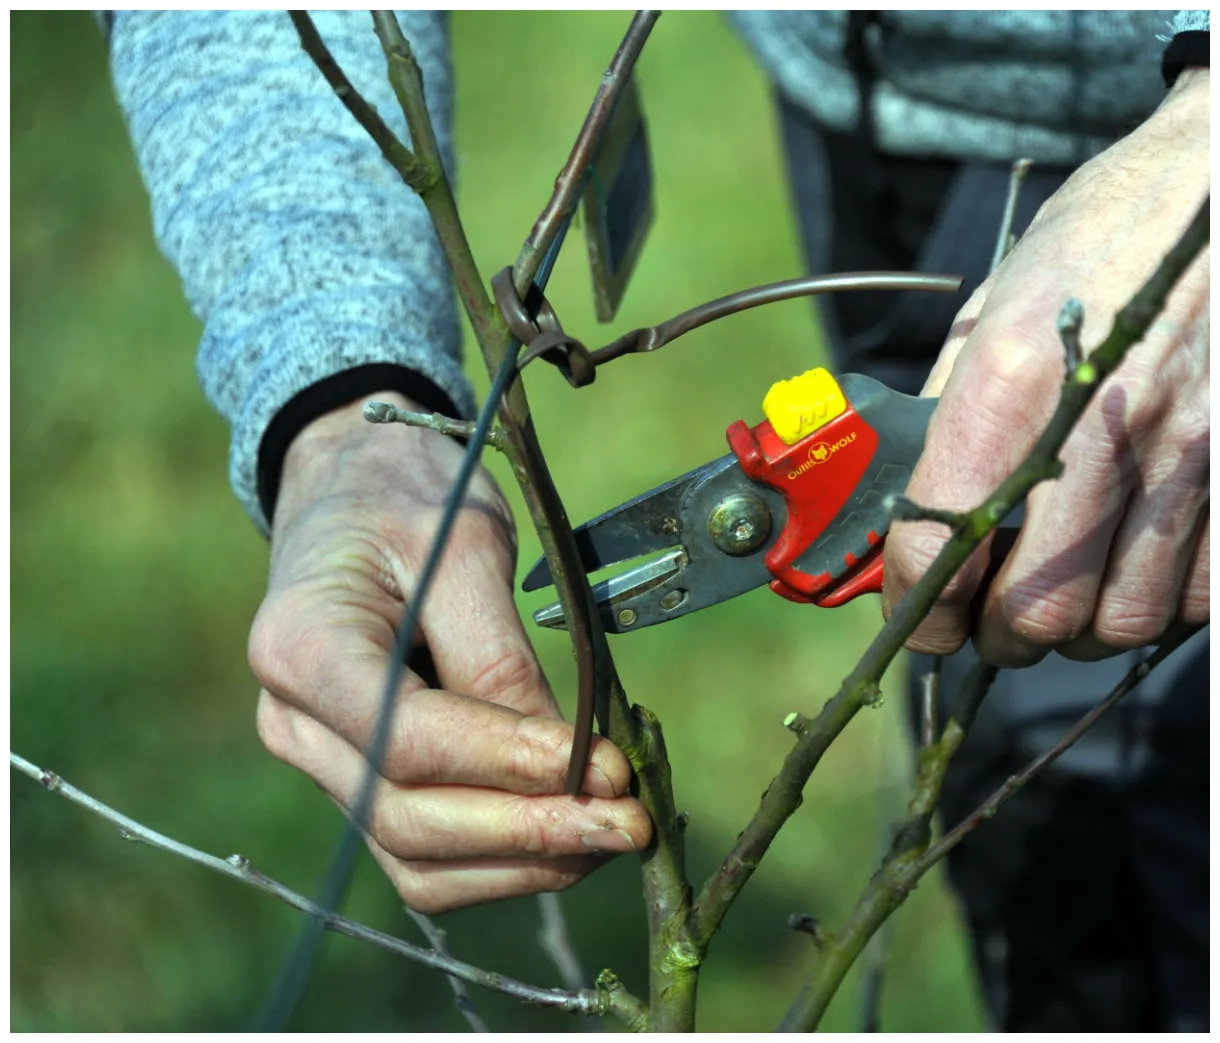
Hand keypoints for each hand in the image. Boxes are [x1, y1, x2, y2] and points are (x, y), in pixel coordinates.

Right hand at [248, 391, 652, 912]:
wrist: (355, 488)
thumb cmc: (407, 499)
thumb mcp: (463, 545)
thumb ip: (500, 655)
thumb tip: (567, 760)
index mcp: (299, 645)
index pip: (406, 738)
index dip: (509, 763)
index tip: (605, 768)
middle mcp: (293, 721)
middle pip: (405, 817)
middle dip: (528, 832)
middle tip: (629, 821)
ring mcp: (320, 761)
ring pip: (414, 860)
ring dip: (521, 862)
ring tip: (611, 831)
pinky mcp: (359, 781)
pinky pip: (423, 855)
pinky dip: (501, 860)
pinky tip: (568, 835)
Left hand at [884, 70, 1209, 667]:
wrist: (1217, 182)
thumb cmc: (1098, 243)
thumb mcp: (992, 310)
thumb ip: (949, 416)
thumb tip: (910, 509)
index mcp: (1012, 378)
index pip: (941, 540)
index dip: (918, 607)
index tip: (920, 619)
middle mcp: (1104, 425)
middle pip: (1035, 610)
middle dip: (994, 636)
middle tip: (986, 621)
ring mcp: (1192, 451)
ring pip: (1120, 622)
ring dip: (1075, 632)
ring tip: (1061, 599)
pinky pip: (1199, 597)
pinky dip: (1156, 606)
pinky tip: (1133, 569)